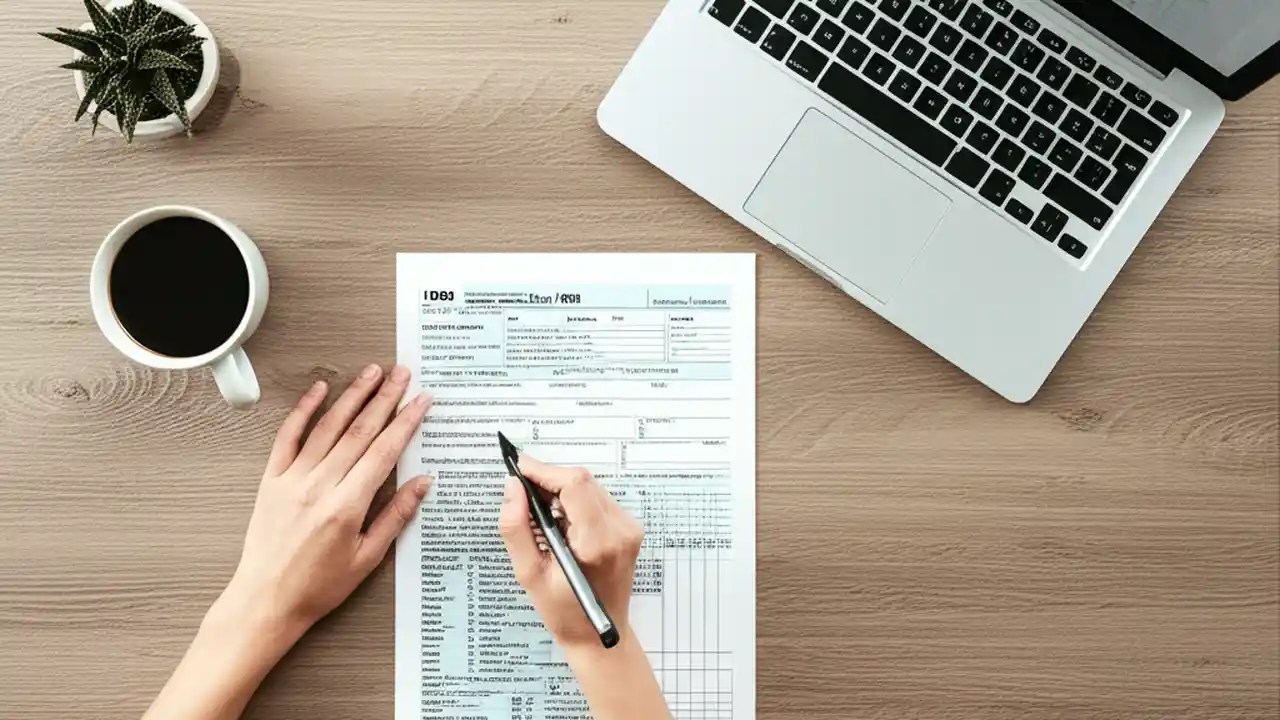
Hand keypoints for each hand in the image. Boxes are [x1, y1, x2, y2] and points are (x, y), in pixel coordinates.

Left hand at [215, 364, 432, 640]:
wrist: (266, 600)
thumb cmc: (318, 586)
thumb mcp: (367, 558)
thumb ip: (396, 516)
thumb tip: (423, 483)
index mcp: (346, 506)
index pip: (383, 452)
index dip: (405, 422)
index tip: (422, 400)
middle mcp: (319, 486)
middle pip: (359, 431)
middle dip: (385, 398)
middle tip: (403, 373)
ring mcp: (292, 479)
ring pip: (328, 427)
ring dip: (353, 396)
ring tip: (372, 372)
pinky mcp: (272, 480)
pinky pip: (288, 437)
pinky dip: (304, 411)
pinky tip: (320, 390)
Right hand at [497, 457, 643, 648]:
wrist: (598, 636)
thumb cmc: (563, 612)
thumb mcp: (529, 574)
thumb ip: (516, 528)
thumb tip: (512, 487)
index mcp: (598, 543)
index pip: (574, 484)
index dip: (544, 470)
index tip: (518, 466)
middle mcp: (620, 530)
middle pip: (582, 481)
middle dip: (549, 479)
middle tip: (521, 491)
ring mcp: (629, 528)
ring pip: (590, 486)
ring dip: (561, 489)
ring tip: (538, 511)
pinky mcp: (629, 528)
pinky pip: (598, 499)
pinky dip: (575, 501)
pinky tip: (559, 521)